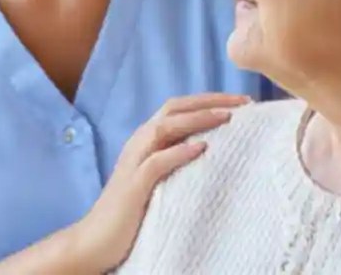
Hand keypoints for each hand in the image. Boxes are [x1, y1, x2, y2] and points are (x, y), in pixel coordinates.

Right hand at [66, 93, 249, 272]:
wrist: (95, 240)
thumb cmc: (132, 211)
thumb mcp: (158, 178)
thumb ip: (176, 160)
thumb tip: (211, 147)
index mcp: (146, 139)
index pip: (179, 107)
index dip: (209, 100)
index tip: (242, 102)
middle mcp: (139, 143)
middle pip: (174, 108)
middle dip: (210, 101)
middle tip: (244, 102)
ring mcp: (134, 162)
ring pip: (165, 128)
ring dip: (197, 119)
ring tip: (227, 117)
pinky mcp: (133, 185)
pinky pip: (156, 162)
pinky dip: (179, 153)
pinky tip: (201, 148)